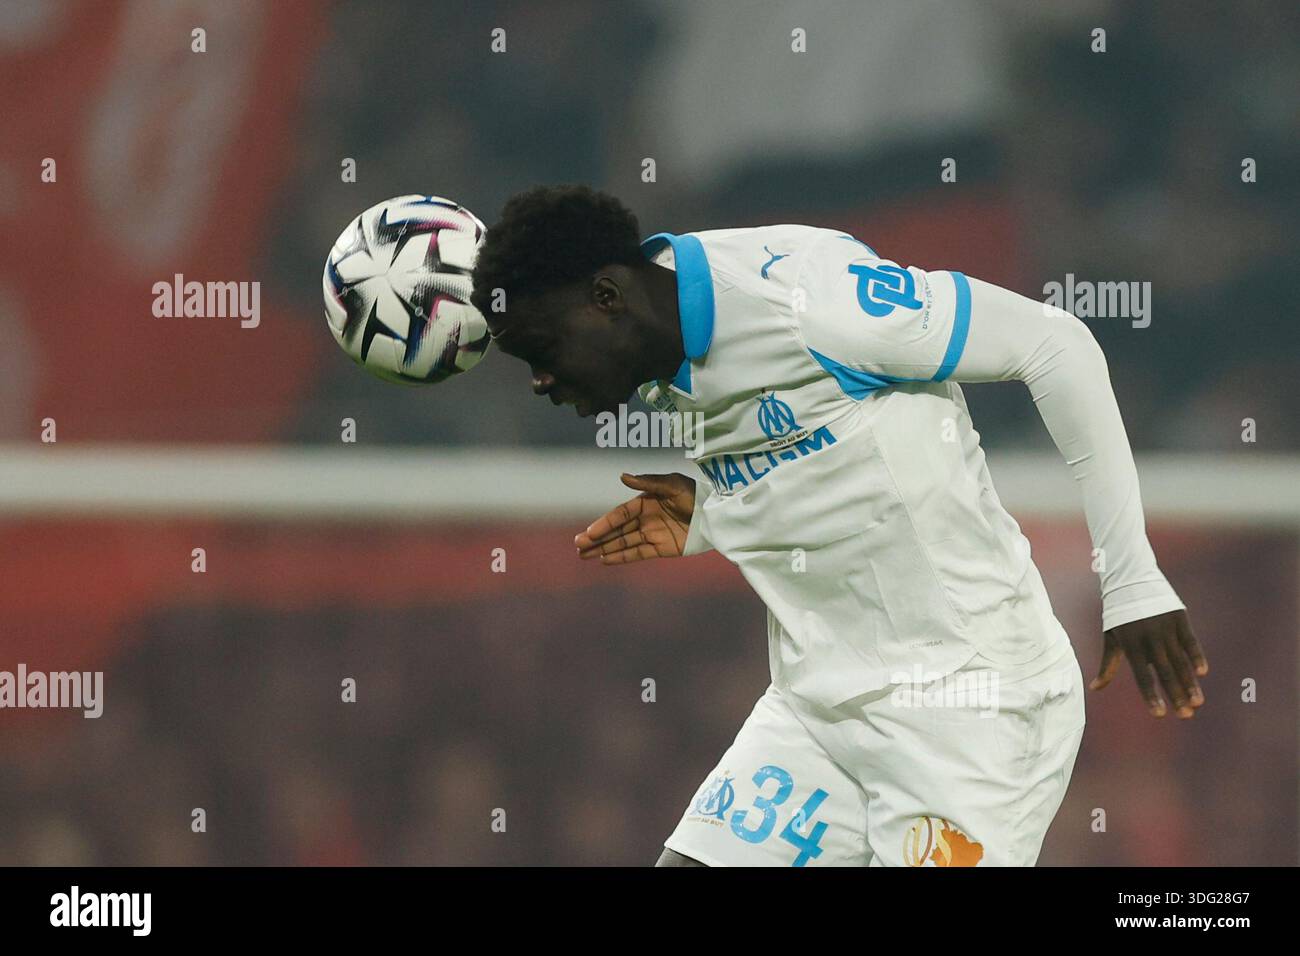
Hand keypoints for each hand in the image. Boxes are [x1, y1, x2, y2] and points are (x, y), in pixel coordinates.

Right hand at [575, 473, 695, 563]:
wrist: (716, 514)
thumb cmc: (694, 495)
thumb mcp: (672, 485)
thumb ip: (647, 483)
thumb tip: (622, 477)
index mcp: (645, 502)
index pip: (619, 515)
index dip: (604, 524)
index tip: (588, 533)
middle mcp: (645, 519)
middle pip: (616, 530)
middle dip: (597, 538)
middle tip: (578, 546)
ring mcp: (652, 534)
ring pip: (623, 543)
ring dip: (604, 549)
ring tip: (584, 555)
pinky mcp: (662, 548)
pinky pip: (637, 553)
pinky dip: (621, 557)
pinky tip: (604, 560)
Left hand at [1090, 608, 1207, 717]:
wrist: (1130, 580)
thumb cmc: (1119, 615)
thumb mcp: (1111, 638)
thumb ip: (1108, 665)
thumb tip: (1094, 688)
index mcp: (1130, 645)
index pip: (1142, 676)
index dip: (1151, 696)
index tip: (1160, 715)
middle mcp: (1148, 638)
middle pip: (1164, 672)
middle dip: (1176, 695)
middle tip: (1186, 716)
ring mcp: (1165, 628)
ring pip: (1180, 660)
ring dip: (1190, 682)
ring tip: (1198, 703)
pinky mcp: (1179, 618)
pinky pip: (1190, 641)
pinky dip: (1197, 656)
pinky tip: (1203, 673)